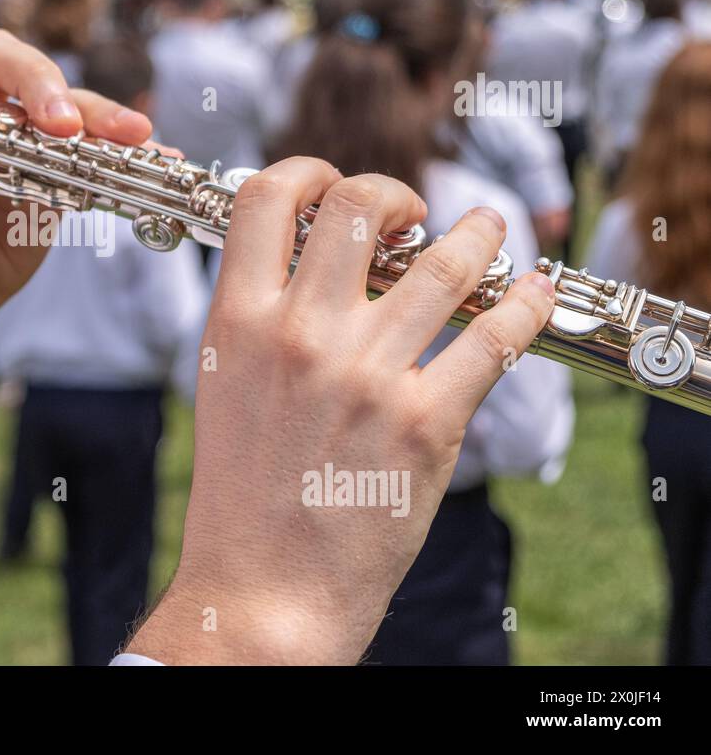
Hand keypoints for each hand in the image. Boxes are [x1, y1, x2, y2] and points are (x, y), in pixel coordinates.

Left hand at [0, 28, 151, 403]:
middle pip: (0, 62)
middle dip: (35, 82)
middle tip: (60, 122)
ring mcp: (12, 141)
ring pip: (54, 101)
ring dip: (92, 113)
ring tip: (130, 134)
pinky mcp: (50, 172)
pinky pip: (90, 151)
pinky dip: (123, 153)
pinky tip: (156, 157)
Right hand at [127, 158, 555, 663]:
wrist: (264, 587)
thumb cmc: (240, 491)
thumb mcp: (223, 383)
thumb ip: (260, 314)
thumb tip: (312, 255)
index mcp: (236, 322)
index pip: (267, 196)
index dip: (308, 171)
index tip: (334, 187)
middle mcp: (299, 335)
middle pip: (358, 204)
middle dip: (395, 193)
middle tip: (411, 216)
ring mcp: (366, 375)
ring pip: (445, 260)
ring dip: (478, 231)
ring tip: (488, 228)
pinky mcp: (426, 421)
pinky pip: (494, 337)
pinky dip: (526, 305)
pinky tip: (534, 293)